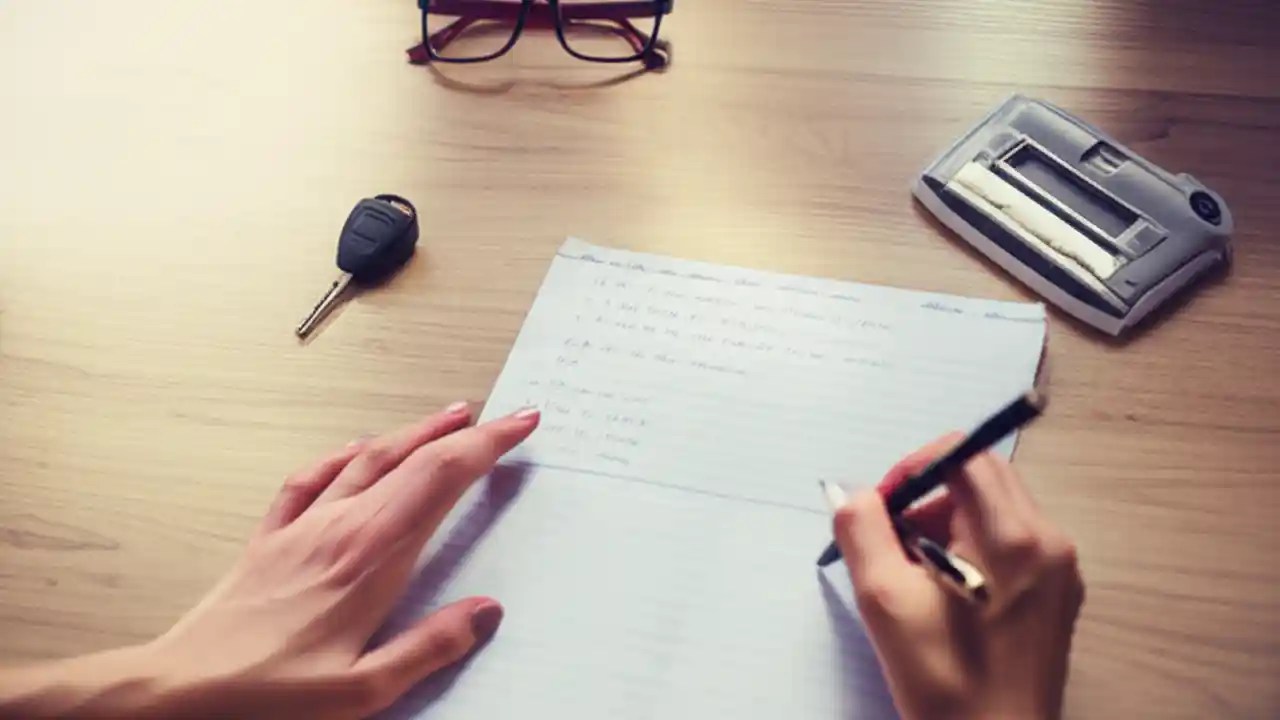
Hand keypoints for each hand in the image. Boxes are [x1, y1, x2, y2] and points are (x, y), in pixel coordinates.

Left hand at [0, 403, 538, 719]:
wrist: (180, 690)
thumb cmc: (266, 694)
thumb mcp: (363, 689)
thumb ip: (429, 648)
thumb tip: (483, 614)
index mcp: (371, 558)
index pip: (442, 479)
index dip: (488, 445)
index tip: (519, 425)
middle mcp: (339, 529)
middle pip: (414, 458)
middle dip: (467, 432)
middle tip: (503, 417)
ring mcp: (303, 528)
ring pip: (368, 458)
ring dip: (413, 433)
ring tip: (447, 416)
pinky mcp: (272, 539)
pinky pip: (312, 480)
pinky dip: (343, 456)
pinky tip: (353, 449)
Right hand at [833, 435, 1084, 719]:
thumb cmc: (944, 683)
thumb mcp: (885, 601)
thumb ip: (863, 530)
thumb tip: (854, 493)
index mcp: (1012, 538)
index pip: (965, 455)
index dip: (914, 467)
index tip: (884, 507)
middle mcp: (1048, 542)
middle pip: (984, 475)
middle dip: (930, 493)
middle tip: (892, 536)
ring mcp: (1060, 570)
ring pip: (997, 507)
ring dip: (948, 520)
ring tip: (914, 571)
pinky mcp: (1057, 594)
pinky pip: (1012, 541)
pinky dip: (972, 546)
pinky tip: (945, 590)